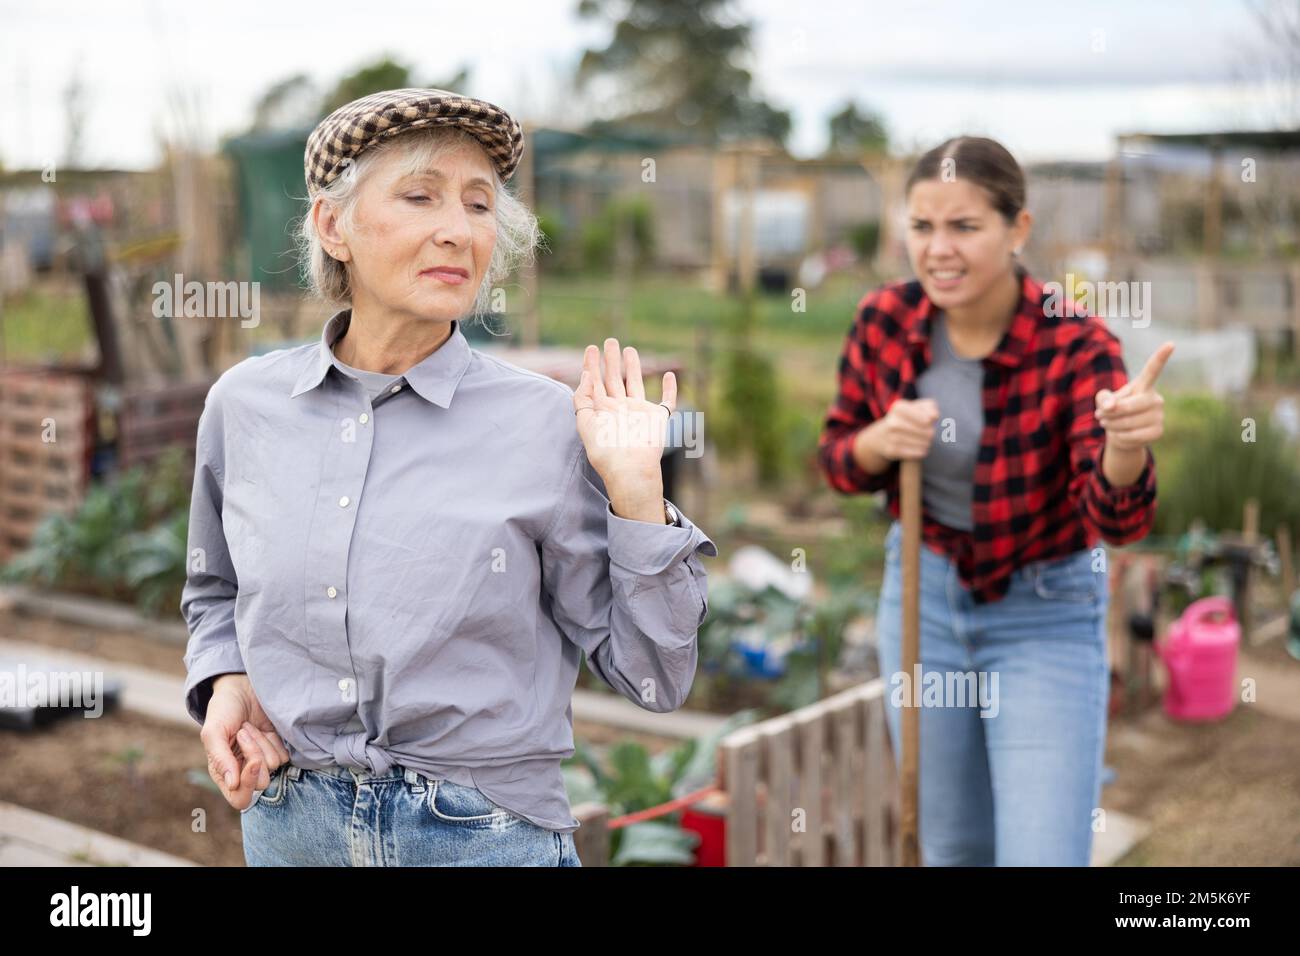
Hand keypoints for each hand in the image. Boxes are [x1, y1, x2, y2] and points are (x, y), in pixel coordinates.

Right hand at [200, 674, 289, 810]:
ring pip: (274, 766)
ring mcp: (262, 760)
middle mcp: (243, 771)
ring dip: (262, 743)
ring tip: (249, 727)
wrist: (242, 688)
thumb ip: (220, 759)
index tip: (253, 761)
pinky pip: (285, 755)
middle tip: (243, 733)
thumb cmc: (223, 710)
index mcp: (224, 774)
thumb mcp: (213, 732)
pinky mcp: (277, 748)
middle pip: (262, 783)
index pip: (240, 799)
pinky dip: (274, 740)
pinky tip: (262, 727)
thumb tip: (232, 784)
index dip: (248, 785)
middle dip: (255, 755)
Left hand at [573, 338, 672, 519]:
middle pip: (614, 379)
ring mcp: (639, 413)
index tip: (591, 348)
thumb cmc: (605, 451)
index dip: (592, 364)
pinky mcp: (658, 419)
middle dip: (611, 360)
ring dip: (634, 367)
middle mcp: (620, 409)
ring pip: (636, 384)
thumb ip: (583, 398)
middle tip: (610, 341)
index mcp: (603, 410)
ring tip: (629, 350)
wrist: (629, 469)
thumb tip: (585, 375)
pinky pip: (667, 402)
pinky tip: (668, 375)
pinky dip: (670, 389)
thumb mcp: (585, 423)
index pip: (595, 382)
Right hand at [860, 397, 939, 463]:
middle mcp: (892, 422)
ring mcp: (890, 437)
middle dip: (930, 433)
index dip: (929, 421)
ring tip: (927, 441)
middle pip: (925, 431)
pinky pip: (913, 453)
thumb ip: (929, 407)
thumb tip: (934, 416)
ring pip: (921, 443)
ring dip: (927, 443)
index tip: (929, 422)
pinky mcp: (891, 451)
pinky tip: (922, 449)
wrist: (881, 435)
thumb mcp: (915, 407)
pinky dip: (920, 452)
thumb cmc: (905, 419)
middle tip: (930, 434)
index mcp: (899, 408)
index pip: (924, 416)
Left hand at [1094, 341, 1173, 452]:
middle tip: (1099, 416)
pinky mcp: (1158, 431)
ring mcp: (1159, 415)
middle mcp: (1155, 398)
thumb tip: (1111, 406)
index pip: (1153, 369)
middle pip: (1131, 405)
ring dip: (1111, 425)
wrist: (1121, 433)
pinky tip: (1118, 434)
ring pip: (1130, 422)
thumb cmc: (1113, 411)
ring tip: (1106, 423)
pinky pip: (1133, 435)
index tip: (1170, 344)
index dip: (1161, 357)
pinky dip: (1119, 436)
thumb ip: (1104, 398)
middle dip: (1111, 412)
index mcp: (1143, 385)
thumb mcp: (1104, 400)